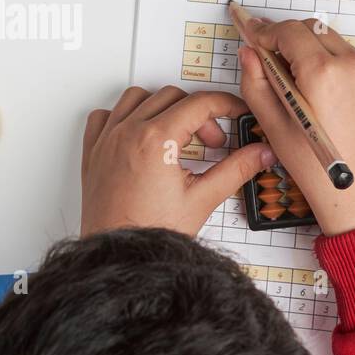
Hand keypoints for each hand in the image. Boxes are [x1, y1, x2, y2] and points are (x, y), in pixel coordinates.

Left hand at [81, 86, 275, 236]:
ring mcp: (107, 140)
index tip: (236, 113)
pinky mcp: (93, 152)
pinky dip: (125, 116)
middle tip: (213, 142)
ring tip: (177, 133)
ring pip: (138, 98)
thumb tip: (260, 153)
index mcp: (157, 140)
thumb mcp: (203, 199)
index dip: (226, 105)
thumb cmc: (151, 233)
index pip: (200, 104)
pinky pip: (105, 115)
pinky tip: (140, 135)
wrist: (120, 257)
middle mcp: (129, 133)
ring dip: (162, 107)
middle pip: (173, 97)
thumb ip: (236, 170)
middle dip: (199, 114)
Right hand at [239, 18, 354, 235]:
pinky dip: (329, 60)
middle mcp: (352, 65)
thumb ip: (257, 83)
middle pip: (311, 29)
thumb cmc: (321, 170)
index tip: (250, 32)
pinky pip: (349, 57)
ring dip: (308, 47)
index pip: (288, 31)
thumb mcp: (275, 127)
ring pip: (331, 40)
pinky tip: (315, 87)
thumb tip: (249, 55)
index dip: (264, 30)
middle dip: (285, 37)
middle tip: (265, 55)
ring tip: (290, 75)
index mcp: (324, 72)